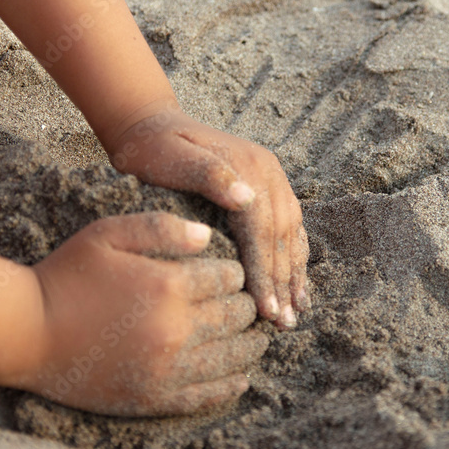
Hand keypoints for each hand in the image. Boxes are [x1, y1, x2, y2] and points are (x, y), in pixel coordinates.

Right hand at [24, 212, 267, 416]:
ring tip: (254, 338)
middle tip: (244, 306)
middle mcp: (175, 329)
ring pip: (234, 357)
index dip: (235, 275)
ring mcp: (166, 368)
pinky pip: (209, 394)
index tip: (230, 276)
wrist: (25, 333)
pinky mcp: (155, 398)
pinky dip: (231, 385)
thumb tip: (209, 234)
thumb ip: (161, 227)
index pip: (230, 279)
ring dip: (249, 346)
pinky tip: (240, 377)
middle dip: (245, 308)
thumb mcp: (107, 234)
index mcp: (167, 285)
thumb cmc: (66, 276)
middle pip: (237, 317)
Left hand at [105, 101, 309, 329]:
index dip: (265, 273)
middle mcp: (268, 172)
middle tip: (284, 324)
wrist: (151, 124)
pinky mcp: (268, 187)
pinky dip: (295, 258)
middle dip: (283, 283)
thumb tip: (246, 199)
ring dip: (295, 276)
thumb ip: (207, 175)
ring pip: (292, 235)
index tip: (265, 311)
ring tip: (296, 315)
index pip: (262, 231)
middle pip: (282, 237)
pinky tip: (297, 285)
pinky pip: (290, 228)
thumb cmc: (152, 148)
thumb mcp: (171, 157)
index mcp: (249, 167)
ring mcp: (272, 179)